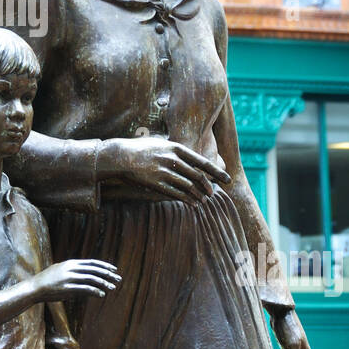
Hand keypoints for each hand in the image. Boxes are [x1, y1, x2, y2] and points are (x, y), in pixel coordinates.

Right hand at [29, 259, 120, 302]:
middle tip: (118, 279)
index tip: (114, 270)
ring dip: (104, 283)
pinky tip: (101, 295)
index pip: (92, 263)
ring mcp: (69, 278)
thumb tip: (86, 276)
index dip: (104, 266)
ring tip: (113, 288)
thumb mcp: (61, 270)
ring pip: (91, 279)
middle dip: (108, 274)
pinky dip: (94, 291)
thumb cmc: (49, 280)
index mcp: (71, 263)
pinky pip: (84, 289)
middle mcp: (71, 268)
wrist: (35, 287)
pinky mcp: (67, 288)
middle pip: (94, 270)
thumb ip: (74, 271)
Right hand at [99, 136, 229, 202]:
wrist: (120, 156)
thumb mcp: (162, 144)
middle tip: (213, 193)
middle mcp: (172, 159)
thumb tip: (192, 160)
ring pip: (189, 186)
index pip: (202, 162)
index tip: (227, 179)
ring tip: (204, 200)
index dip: (216, 172)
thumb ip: (176, 152)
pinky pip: (176, 193)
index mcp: (176, 148)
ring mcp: (164, 171)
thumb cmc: (142, 150)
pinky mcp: (156, 183)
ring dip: (199, 195)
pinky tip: (194, 204)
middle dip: (208, 186)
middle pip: (197, 175)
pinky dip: (188, 199)